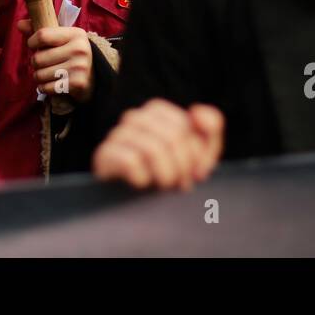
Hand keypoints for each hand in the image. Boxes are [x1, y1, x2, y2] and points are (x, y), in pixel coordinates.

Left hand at [17, 18, 93, 102]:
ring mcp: (78, 67)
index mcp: (75, 34)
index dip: (32, 42)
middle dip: (36, 63)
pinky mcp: (76, 84)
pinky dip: (44, 87)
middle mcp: (78, 49)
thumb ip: (41, 31)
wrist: (96, 78)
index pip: (42, 35)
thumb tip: (19, 24)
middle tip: (44, 63)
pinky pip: (46, 87)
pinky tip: (53, 83)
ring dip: (39, 77)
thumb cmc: (73, 55)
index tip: (35, 46)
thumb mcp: (63, 39)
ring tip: (49, 74)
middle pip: (38, 58)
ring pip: (39, 74)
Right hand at [93, 99, 223, 190]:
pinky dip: (143, 178)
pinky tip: (142, 184)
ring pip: (153, 149)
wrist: (131, 203)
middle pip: (172, 136)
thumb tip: (196, 112)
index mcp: (156, 111)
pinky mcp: (104, 154)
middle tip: (182, 184)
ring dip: (166, 175)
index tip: (195, 171)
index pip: (183, 125)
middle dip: (183, 166)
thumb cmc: (167, 173)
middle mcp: (134, 117)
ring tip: (165, 186)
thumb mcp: (198, 156)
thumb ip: (209, 130)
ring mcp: (117, 134)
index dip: (194, 152)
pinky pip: (131, 161)